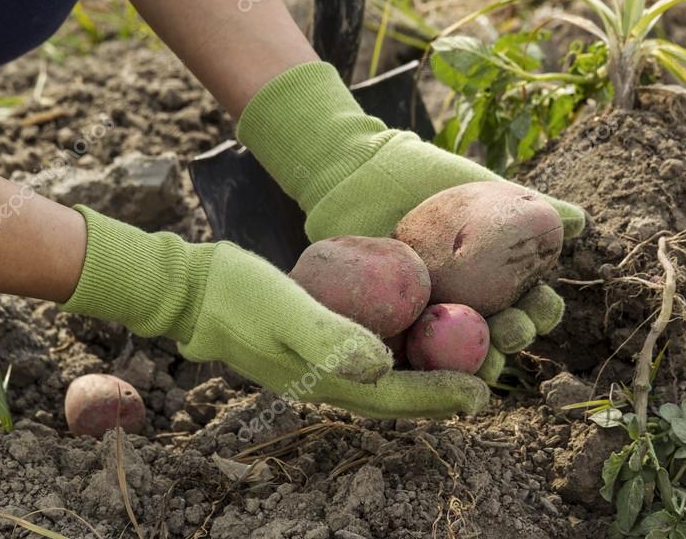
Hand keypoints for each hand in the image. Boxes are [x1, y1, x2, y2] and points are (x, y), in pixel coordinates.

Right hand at [61, 206, 487, 416]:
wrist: (192, 289)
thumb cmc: (237, 296)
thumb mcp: (285, 310)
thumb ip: (330, 338)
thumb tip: (383, 367)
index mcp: (328, 380)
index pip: (398, 396)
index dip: (443, 396)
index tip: (484, 393)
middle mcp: (332, 379)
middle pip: (402, 394)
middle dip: (446, 392)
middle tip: (492, 380)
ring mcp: (325, 362)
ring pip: (391, 377)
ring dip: (430, 372)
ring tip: (472, 358)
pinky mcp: (322, 341)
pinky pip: (374, 352)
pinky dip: (405, 349)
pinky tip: (424, 328)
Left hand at [238, 61, 585, 387]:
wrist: (361, 174)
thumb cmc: (427, 179)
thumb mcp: (482, 188)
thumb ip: (532, 205)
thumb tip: (578, 223)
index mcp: (500, 281)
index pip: (534, 305)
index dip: (542, 311)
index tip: (541, 303)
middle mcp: (472, 307)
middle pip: (504, 335)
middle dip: (515, 338)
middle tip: (511, 330)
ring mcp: (432, 320)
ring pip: (464, 354)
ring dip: (480, 362)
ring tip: (483, 361)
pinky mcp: (392, 329)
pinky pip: (412, 354)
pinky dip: (427, 363)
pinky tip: (434, 366)